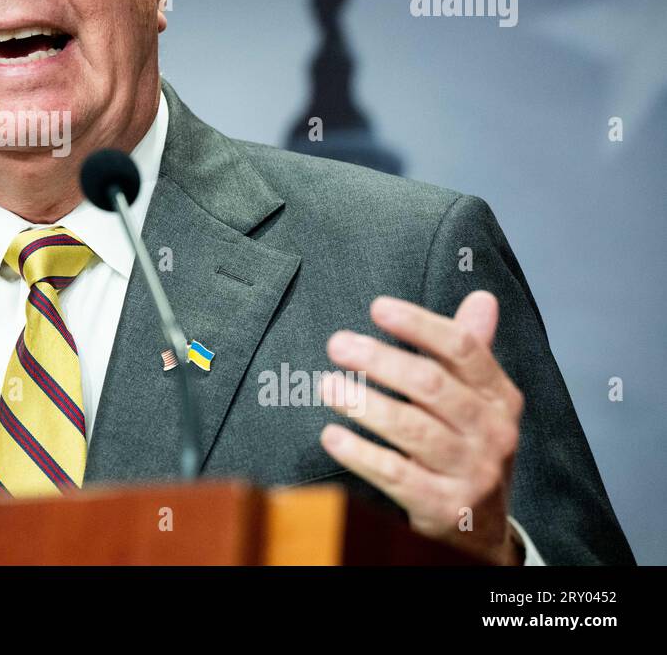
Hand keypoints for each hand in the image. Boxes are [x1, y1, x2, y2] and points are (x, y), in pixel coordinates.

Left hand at [318, 291, 523, 564]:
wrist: (483, 528)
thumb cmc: (469, 448)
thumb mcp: (481, 402)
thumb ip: (472, 350)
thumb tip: (482, 298)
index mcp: (499, 397)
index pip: (462, 349)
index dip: (420, 325)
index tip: (378, 307)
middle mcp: (492, 432)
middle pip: (431, 386)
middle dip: (380, 360)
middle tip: (337, 344)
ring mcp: (471, 472)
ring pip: (412, 430)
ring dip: (365, 404)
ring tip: (328, 386)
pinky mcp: (444, 507)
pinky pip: (396, 475)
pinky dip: (360, 454)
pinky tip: (331, 436)